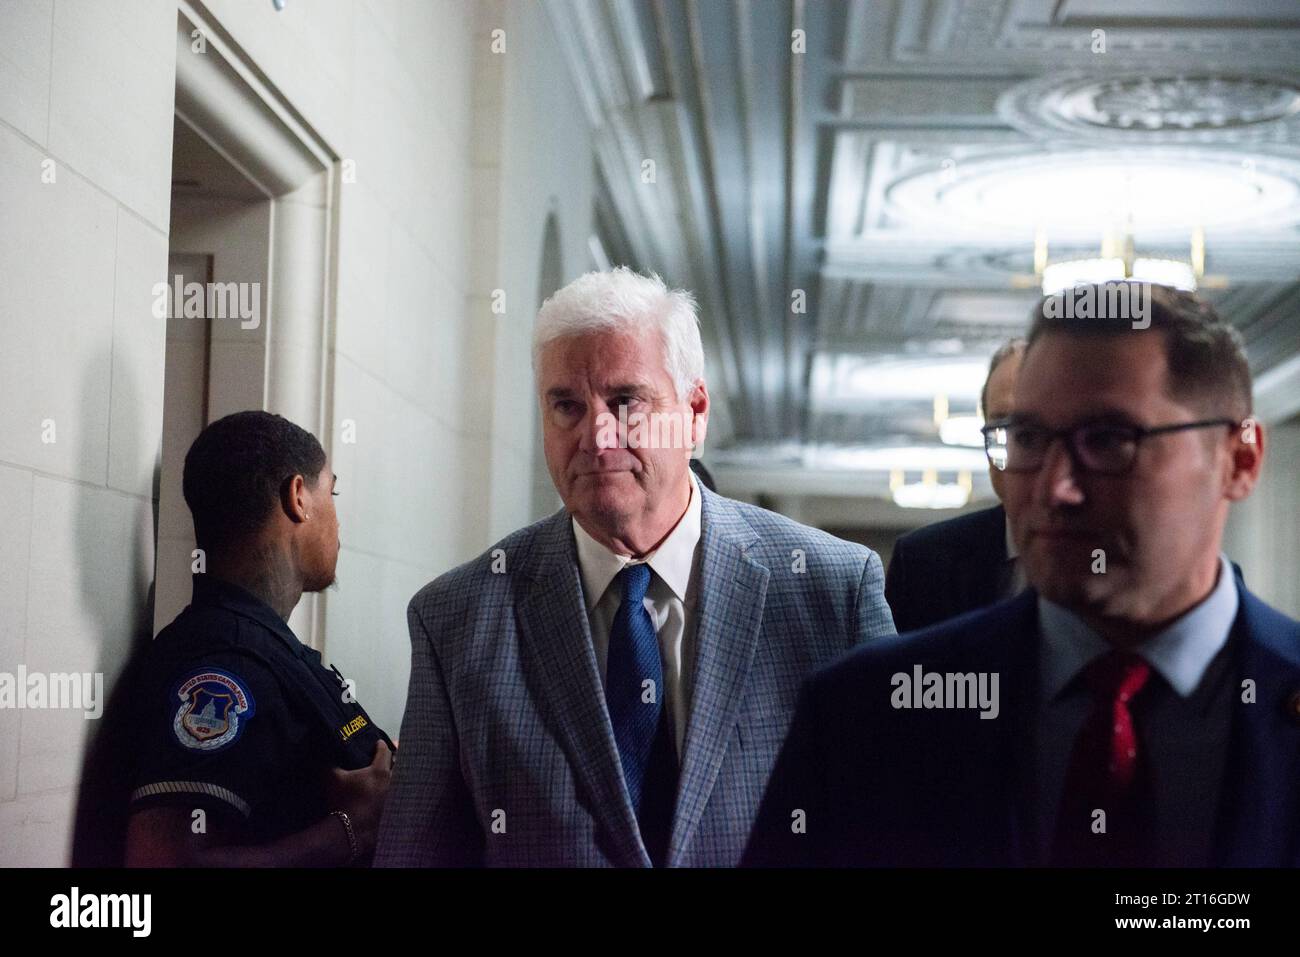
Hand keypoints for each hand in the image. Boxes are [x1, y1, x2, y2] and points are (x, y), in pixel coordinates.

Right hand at [325, 740, 392, 857]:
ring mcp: (394, 797)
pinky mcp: (392, 810)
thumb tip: (324, 751)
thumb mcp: (332, 778)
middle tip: (386, 757)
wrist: (350, 831)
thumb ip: (330, 762)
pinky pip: (395, 794)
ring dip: (394, 775)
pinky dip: (391, 790)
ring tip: (385, 775)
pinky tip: (383, 792)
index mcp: (380, 770)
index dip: (380, 745)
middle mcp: (392, 781)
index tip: (377, 743)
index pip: (385, 751)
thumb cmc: (343, 800)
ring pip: (398, 780)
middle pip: (397, 764)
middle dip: (392, 759)